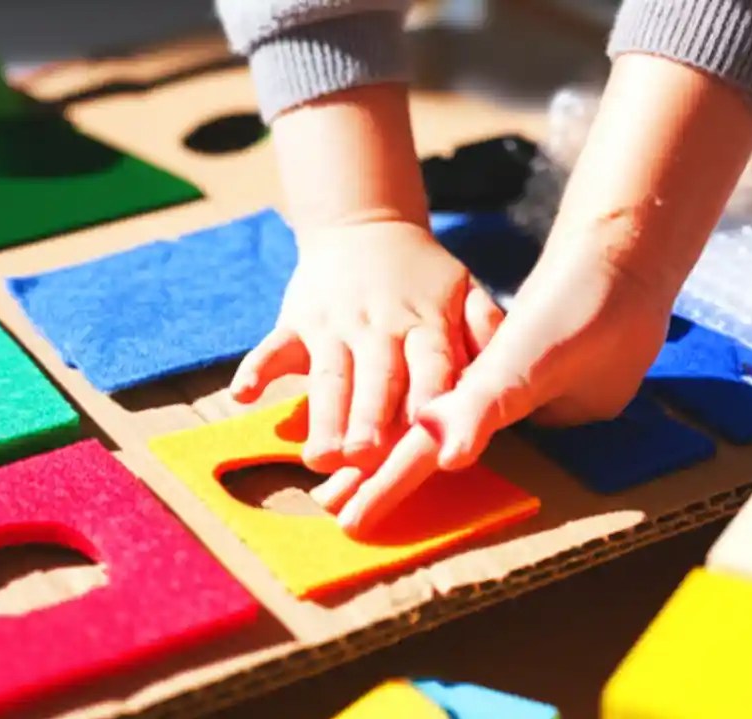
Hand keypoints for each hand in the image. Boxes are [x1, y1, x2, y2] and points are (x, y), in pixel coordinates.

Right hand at [230, 219, 505, 472]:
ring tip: (320, 457)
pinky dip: (257, 370)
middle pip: (376, 378)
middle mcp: (380, 326)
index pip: (432, 365)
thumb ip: (486, 327)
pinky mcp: (295, 322)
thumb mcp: (465, 290)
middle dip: (370, 418)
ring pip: (328, 375)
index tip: (430, 434)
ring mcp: (334, 324)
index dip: (431, 398)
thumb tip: (508, 362)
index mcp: (426, 323)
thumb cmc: (424, 278)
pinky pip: (272, 348)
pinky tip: (243, 396)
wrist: (365, 228)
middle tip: (364, 458)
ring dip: (323, 415)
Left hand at [311, 52, 751, 537]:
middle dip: (381, 479)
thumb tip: (442, 452)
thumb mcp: (534, 355)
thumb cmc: (587, 308)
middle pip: (428, 451)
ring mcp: (512, 385)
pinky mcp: (516, 358)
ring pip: (438, 427)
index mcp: (500, 411)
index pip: (431, 456)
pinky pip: (458, 391)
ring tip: (344, 474)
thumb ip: (487, 404)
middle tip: (328, 508)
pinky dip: (427, 407)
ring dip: (394, 448)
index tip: (345, 518)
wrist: (630, 257)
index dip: (388, 486)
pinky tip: (405, 409)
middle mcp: (502, 407)